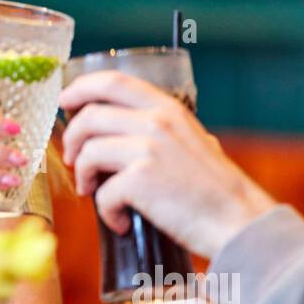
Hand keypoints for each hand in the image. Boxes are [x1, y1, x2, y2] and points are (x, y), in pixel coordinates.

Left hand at [59, 71, 273, 258]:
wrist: (238, 221)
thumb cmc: (215, 189)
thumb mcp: (194, 141)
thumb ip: (166, 131)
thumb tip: (130, 134)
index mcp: (168, 108)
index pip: (113, 81)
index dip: (81, 88)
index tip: (65, 101)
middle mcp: (156, 121)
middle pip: (89, 115)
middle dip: (72, 139)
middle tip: (73, 160)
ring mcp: (148, 149)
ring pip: (88, 152)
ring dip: (83, 175)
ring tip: (93, 192)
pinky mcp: (141, 180)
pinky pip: (102, 192)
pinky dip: (106, 211)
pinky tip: (121, 221)